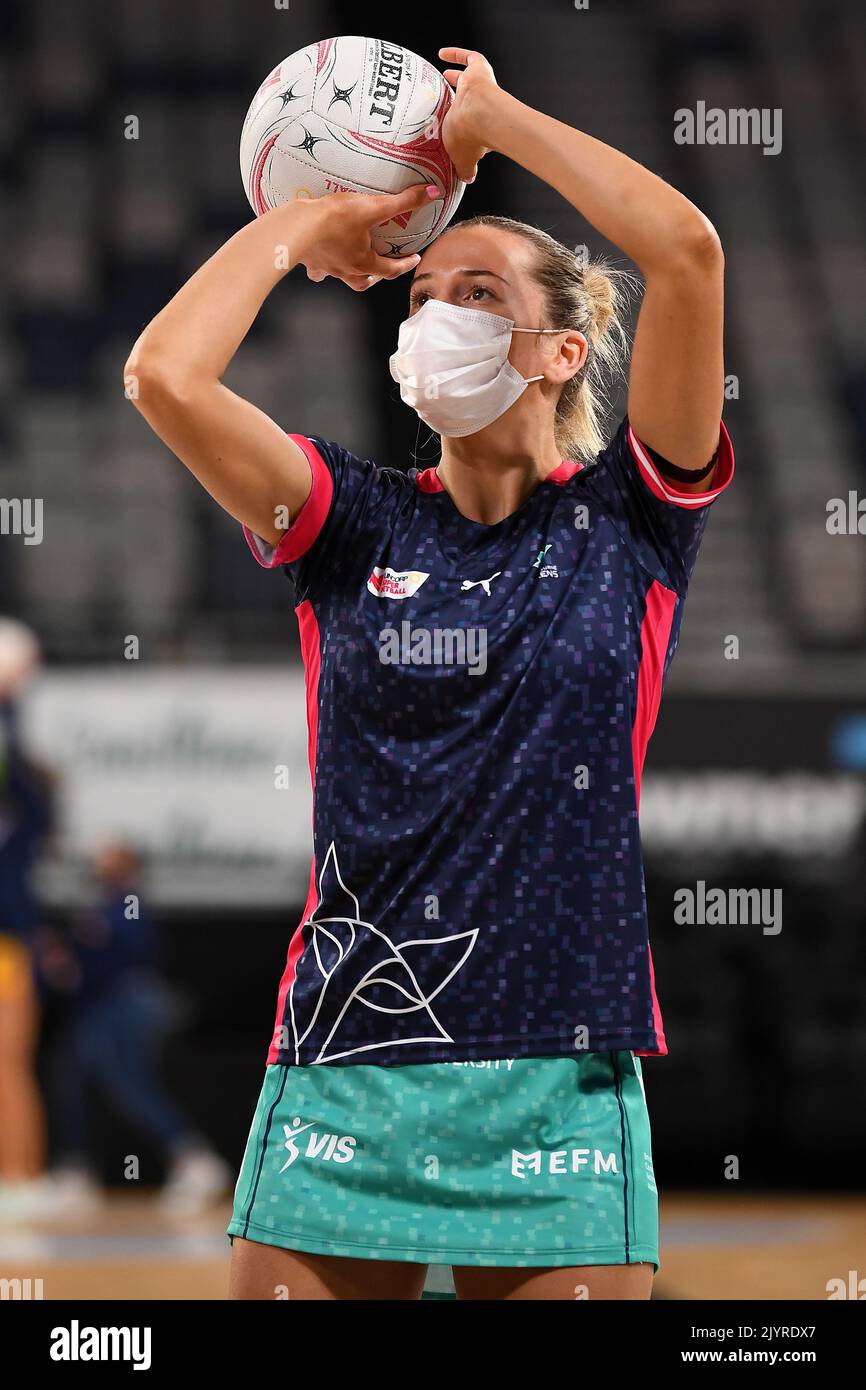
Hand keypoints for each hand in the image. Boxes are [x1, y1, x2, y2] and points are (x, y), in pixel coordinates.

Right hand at [297, 185, 437, 290]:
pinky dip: (321, 268)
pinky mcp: (310, 261)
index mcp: (363, 262)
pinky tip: (320, 260)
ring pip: (342, 278)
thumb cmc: (334, 220)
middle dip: (376, 276)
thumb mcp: (372, 207)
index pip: (390, 270)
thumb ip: (403, 201)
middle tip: (382, 268)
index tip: (414, 259)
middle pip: (365, 282)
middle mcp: (346, 270)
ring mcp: (327, 268)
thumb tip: (432, 194)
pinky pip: (317, 270)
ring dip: (350, 275)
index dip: (405, 265)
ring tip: (353, 264)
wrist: (297, 227)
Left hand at [439, 47, 498, 181]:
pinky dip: (457, 54)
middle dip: (458, 103)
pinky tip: (442, 53)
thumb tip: (468, 179)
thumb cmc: (470, 137)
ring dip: (457, 79)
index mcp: (473, 128)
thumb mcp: (461, 159)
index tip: (451, 133)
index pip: (467, 127)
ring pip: (467, 82)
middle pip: (466, 104)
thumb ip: (465, 169)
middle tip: (448, 101)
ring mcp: (479, 89)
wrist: (481, 116)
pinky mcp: (479, 71)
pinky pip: (469, 58)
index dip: (459, 131)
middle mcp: (477, 108)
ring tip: (444, 76)